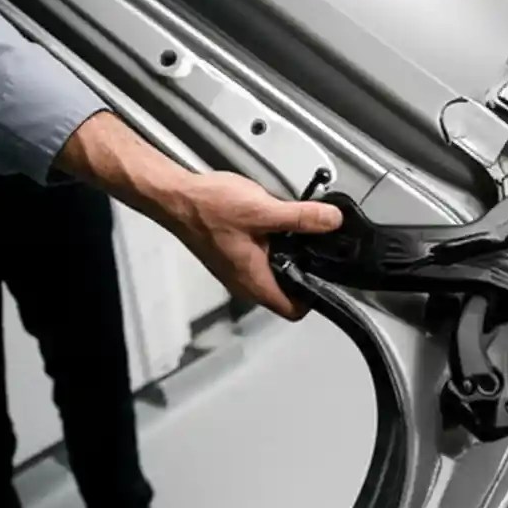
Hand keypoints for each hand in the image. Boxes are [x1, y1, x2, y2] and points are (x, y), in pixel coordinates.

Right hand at [163, 171, 340, 319]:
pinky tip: (274, 224)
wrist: (175, 197)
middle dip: (304, 271)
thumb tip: (332, 221)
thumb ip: (301, 217)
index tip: (326, 274)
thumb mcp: (263, 210)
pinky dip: (272, 246)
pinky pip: (259, 260)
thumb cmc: (207, 209)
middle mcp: (244, 282)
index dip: (314, 297)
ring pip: (273, 274)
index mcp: (254, 281)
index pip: (294, 310)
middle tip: (317, 247)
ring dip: (288, 256)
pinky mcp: (230, 256)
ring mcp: (235, 270)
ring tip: (297, 232)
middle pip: (286, 292)